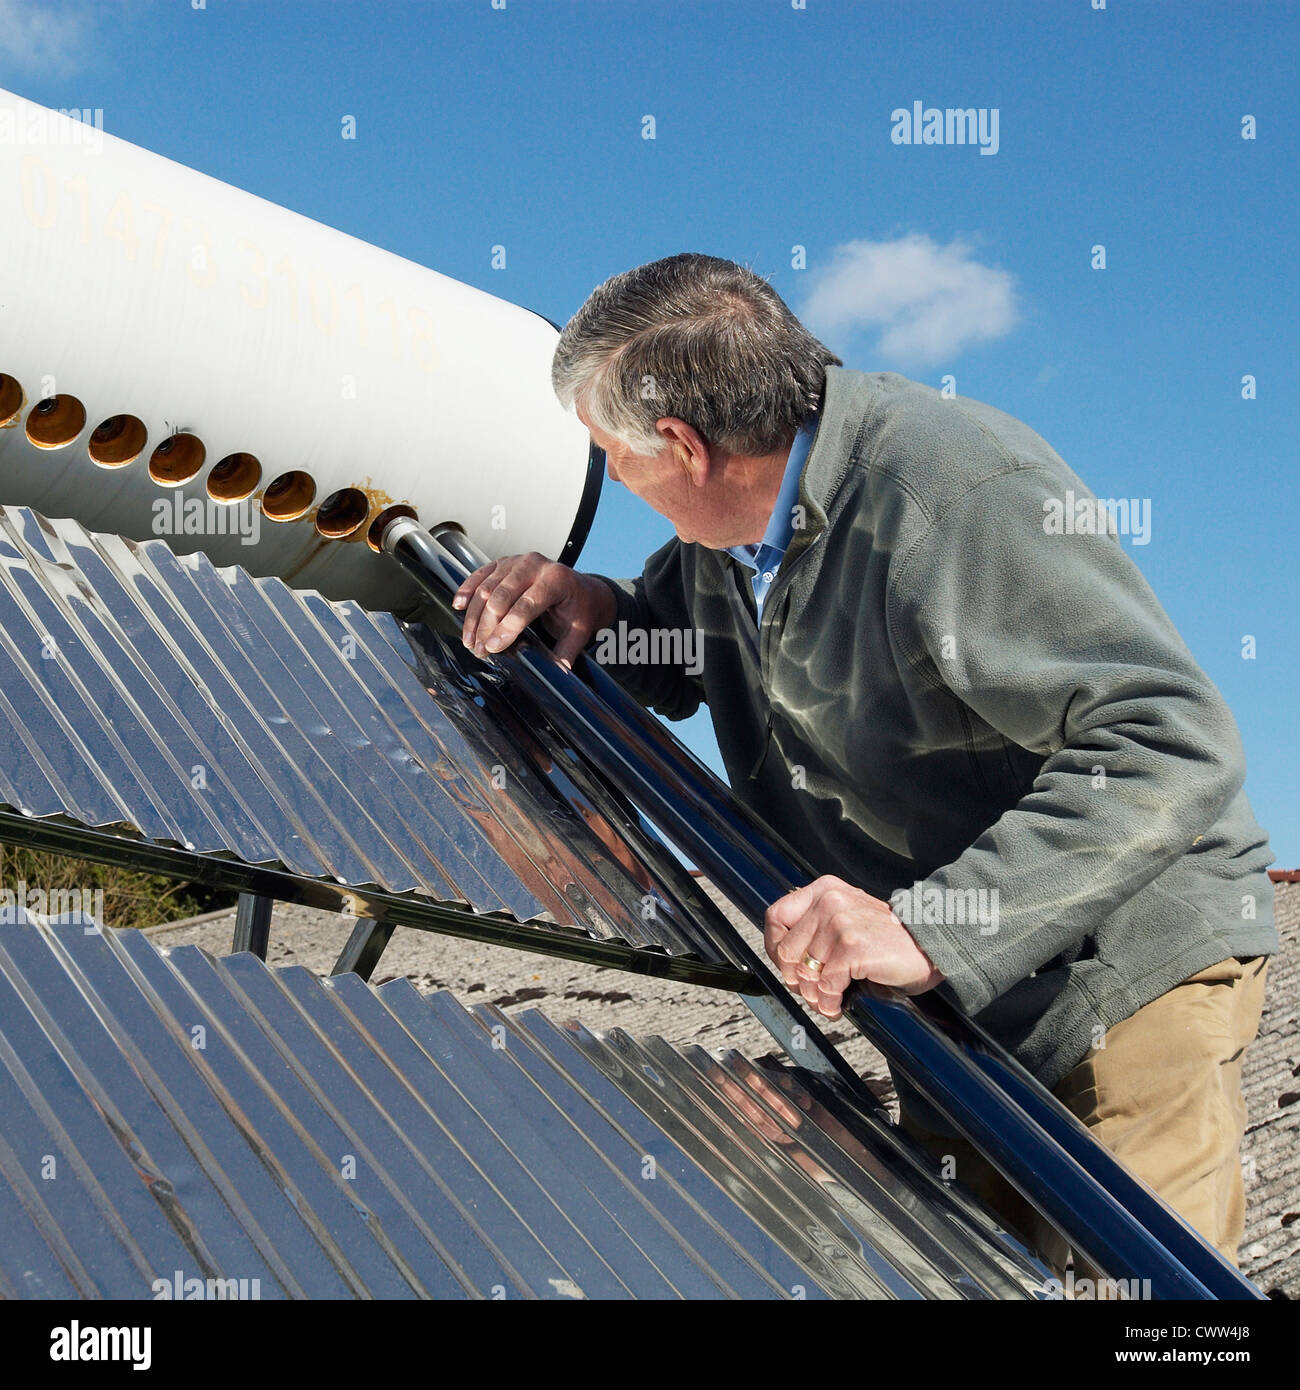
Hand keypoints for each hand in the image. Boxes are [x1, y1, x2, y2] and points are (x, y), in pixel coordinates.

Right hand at [452, 552, 615, 667]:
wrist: (581, 588)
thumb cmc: (579, 607)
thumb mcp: (580, 631)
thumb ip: (567, 652)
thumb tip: (556, 672)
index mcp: (556, 579)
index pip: (527, 604)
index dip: (507, 627)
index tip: (493, 647)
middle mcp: (535, 565)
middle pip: (501, 595)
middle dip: (487, 625)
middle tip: (479, 650)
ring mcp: (517, 561)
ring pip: (487, 587)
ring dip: (474, 616)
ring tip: (469, 640)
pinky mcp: (504, 563)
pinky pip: (480, 574)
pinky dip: (467, 590)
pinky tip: (458, 606)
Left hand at [763, 875, 942, 1018]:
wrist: (929, 947)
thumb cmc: (886, 939)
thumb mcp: (846, 919)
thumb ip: (815, 927)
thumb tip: (782, 956)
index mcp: (824, 890)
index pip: (775, 917)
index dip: (774, 947)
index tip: (786, 966)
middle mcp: (829, 901)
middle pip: (785, 951)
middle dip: (796, 980)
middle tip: (812, 990)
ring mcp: (841, 923)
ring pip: (804, 972)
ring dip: (814, 995)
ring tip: (828, 998)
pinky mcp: (853, 947)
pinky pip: (825, 985)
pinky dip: (830, 1001)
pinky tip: (839, 1002)